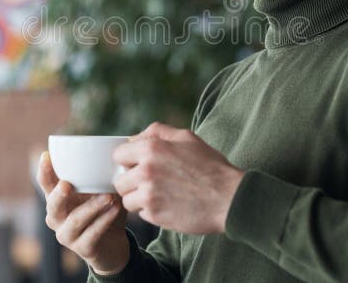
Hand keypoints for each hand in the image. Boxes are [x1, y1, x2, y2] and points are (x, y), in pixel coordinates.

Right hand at [37, 151, 129, 275]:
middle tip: (67, 185)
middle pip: (52, 206)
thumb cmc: (104, 210)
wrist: (114, 244)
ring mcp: (67, 235)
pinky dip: (104, 220)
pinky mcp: (83, 249)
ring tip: (109, 196)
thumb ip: (101, 172)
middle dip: (58, 195)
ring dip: (92, 207)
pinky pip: (92, 233)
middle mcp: (57, 218)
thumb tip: (118, 143)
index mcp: (58, 199)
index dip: (44, 171)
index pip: (46, 184)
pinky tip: (115, 208)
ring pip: (75, 220)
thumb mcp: (101, 189)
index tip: (47, 156)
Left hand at [113, 122, 243, 233]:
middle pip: (119, 179)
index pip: (118, 155)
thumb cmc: (210, 166)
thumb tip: (134, 138)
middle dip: (132, 182)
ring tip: (160, 195)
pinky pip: (140, 213)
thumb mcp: (187, 137)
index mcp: (151, 148)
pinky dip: (150, 211)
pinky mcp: (154, 215)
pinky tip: (168, 205)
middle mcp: (145, 170)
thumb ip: (157, 132)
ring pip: (127, 199)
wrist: (229, 198)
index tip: (138, 166)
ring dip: (139, 199)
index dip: (128, 161)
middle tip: (151, 183)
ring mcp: (148, 194)